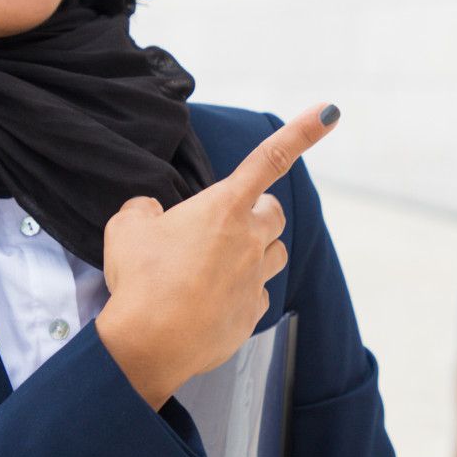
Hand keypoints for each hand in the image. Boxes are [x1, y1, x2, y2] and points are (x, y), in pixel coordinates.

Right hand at [95, 105, 337, 407]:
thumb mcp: (126, 228)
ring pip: (274, 254)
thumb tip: (152, 214)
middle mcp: (249, 239)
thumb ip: (145, 210)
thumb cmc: (140, 281)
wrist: (149, 345)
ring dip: (255, 252)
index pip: (269, 159)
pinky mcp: (253, 314)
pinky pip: (258, 295)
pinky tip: (209, 302)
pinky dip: (240, 294)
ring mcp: (255, 279)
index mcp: (223, 208)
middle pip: (274, 213)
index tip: (329, 112)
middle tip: (224, 225)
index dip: (303, 132)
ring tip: (215, 266)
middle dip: (257, 213)